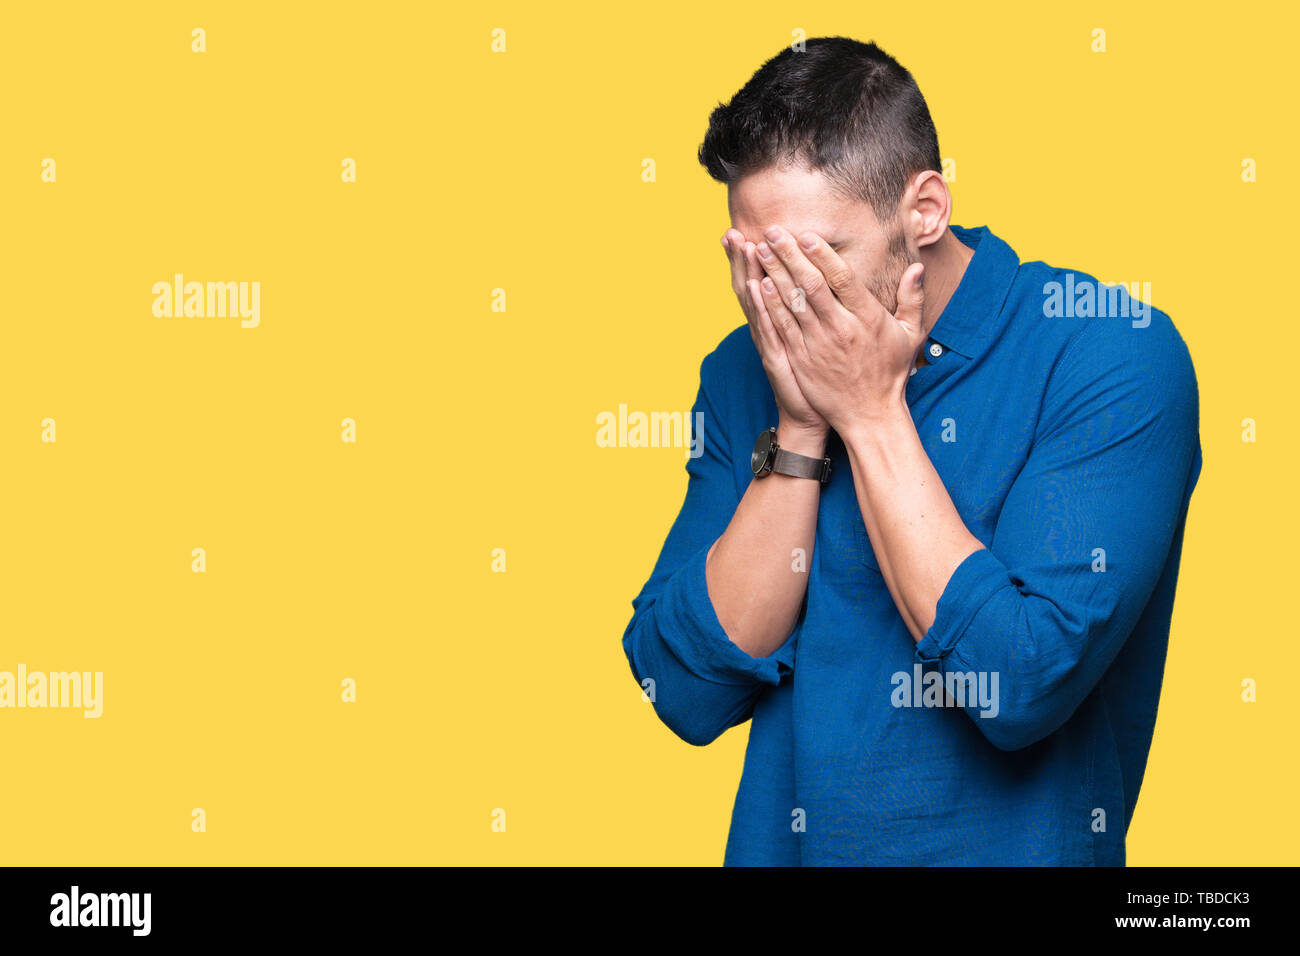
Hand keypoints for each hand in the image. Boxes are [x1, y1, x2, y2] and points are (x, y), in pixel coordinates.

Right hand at [722, 229, 827, 445]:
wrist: (810, 415)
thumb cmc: (817, 377)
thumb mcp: (811, 340)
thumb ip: (812, 311)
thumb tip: (817, 280)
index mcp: (777, 322)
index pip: (761, 283)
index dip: (749, 260)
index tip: (743, 230)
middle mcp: (767, 330)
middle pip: (750, 288)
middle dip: (741, 260)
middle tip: (732, 232)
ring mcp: (770, 343)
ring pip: (756, 304)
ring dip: (748, 273)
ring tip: (742, 247)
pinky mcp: (777, 358)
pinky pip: (768, 328)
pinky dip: (761, 307)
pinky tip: (757, 286)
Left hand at [751, 225, 925, 436]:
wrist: (869, 416)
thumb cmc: (891, 373)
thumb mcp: (910, 335)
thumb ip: (912, 300)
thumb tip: (915, 269)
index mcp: (867, 318)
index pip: (842, 279)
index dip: (822, 255)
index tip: (807, 235)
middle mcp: (841, 330)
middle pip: (811, 285)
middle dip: (790, 255)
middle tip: (773, 231)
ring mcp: (818, 346)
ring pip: (792, 303)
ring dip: (774, 273)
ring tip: (760, 249)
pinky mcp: (802, 360)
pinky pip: (782, 327)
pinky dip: (769, 305)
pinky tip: (758, 285)